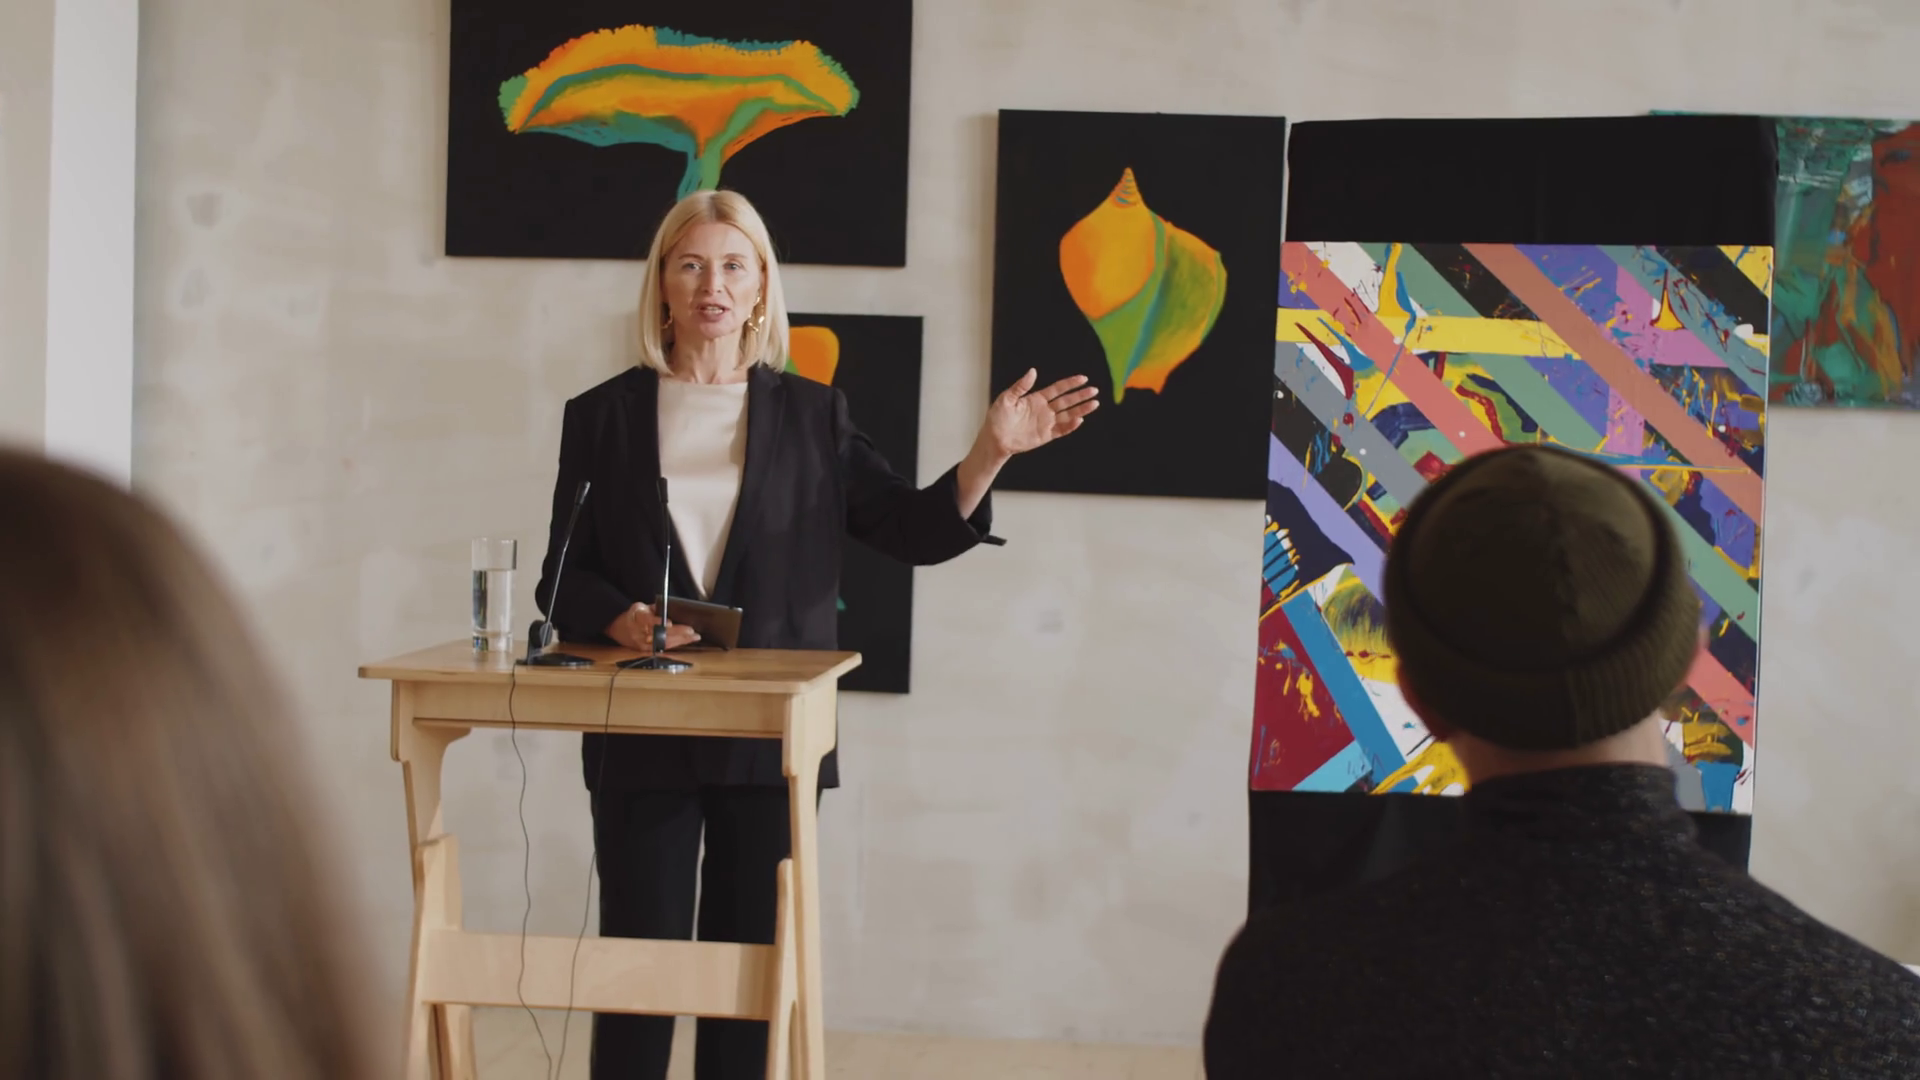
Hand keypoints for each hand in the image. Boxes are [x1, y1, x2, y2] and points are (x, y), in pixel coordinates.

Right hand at [604, 603, 699, 652]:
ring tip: (694, 637)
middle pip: (659, 634)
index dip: (657, 622)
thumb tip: (670, 609)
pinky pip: (662, 648)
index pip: (647, 621)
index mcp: (636, 617)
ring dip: (680, 640)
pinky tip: (686, 642)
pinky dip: (676, 645)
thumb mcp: (640, 607)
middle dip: (676, 633)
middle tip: (691, 631)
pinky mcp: (645, 651)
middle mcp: (638, 632)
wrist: (617, 628)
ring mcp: (642, 643)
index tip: (669, 623)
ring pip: (663, 643)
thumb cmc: (633, 615)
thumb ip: (654, 608)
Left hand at [982, 370, 1098, 457]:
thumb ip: (1021, 386)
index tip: (1083, 378)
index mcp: (1037, 398)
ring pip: (1068, 415)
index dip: (1070, 384)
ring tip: (1095, 403)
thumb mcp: (1007, 398)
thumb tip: (1033, 371)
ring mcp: (1046, 423)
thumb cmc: (997, 417)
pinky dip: (1071, 426)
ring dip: (1081, 409)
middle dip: (1081, 395)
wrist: (994, 438)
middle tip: (1094, 390)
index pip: (1058, 389)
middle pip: (1067, 401)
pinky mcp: (1046, 435)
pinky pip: (1061, 430)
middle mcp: (1044, 409)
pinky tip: (1080, 420)